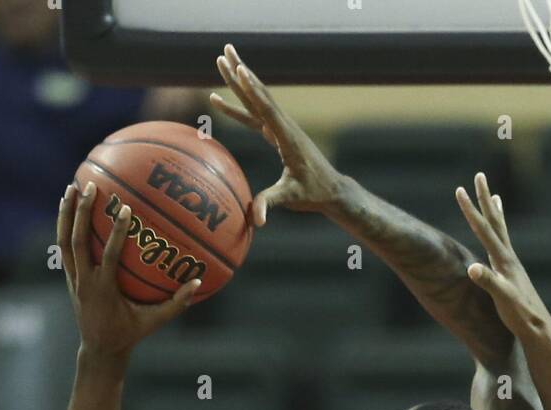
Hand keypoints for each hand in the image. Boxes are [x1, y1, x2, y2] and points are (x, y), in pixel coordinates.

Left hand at [57, 184, 197, 361]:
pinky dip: (64, 225)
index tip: (125, 208)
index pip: (108, 255)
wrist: (99, 348)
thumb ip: (176, 303)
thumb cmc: (130, 334)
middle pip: (78, 241)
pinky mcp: (69, 277)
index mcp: (104, 289)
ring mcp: (74, 278)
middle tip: (90, 187)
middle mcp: (85, 281)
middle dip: (82, 212)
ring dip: (66, 214)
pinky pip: (63, 247)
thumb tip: (198, 282)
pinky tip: (68, 207)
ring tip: (71, 187)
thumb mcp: (155, 321)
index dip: (116, 232)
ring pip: (64, 240)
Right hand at [211, 43, 340, 225]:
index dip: (253, 91)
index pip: (268, 110)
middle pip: (259, 94)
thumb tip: (256, 218)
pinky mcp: (276, 133)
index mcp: (288, 138)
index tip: (240, 70)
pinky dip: (237, 105)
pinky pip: (254, 114)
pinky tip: (219, 99)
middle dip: (241, 72)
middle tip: (225, 50)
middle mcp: (284, 127)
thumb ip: (272, 202)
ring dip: (238, 80)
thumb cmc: (313, 194)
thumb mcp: (292, 198)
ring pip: (256, 99)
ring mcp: (280, 128)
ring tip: (222, 59)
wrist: (331, 189)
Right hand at [455, 173, 550, 341]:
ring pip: (501, 231)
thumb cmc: (520, 315)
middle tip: (480, 176)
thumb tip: (472, 269)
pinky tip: (499, 236)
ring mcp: (511, 264)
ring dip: (495, 213)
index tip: (460, 189)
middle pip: (495, 221)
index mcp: (504, 260)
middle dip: (484, 199)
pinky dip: (500, 234)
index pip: (484, 229)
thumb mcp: (502, 298)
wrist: (538, 327)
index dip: (471, 210)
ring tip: (494, 196)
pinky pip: (504, 245)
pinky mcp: (512, 273)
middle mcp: (509, 257)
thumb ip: (488, 281)